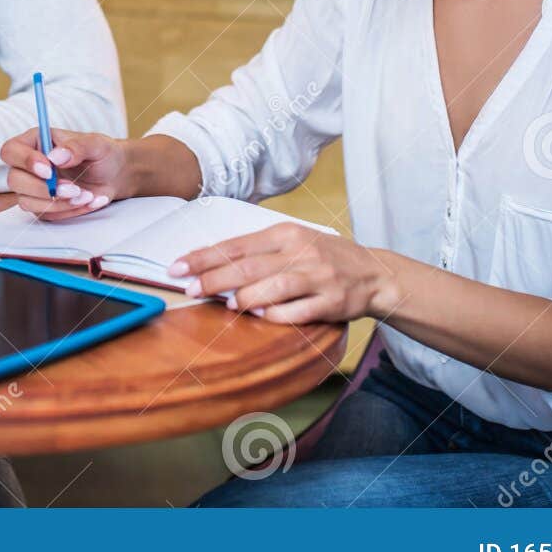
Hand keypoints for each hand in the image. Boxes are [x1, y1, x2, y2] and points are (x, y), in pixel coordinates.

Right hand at [0, 128, 137, 218]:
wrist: (115, 175)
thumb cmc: (102, 153)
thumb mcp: (96, 143)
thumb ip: (76, 146)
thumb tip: (55, 157)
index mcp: (35, 142)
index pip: (11, 151)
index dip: (25, 161)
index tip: (49, 170)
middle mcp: (29, 166)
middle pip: (14, 180)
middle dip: (43, 188)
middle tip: (73, 188)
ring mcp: (33, 188)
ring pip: (27, 202)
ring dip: (58, 203)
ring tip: (87, 195)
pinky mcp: (43, 206)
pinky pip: (46, 214)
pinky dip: (69, 211)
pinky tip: (88, 201)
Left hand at [172, 224, 390, 324]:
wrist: (374, 272)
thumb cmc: (323, 257)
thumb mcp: (292, 242)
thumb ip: (257, 253)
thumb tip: (214, 265)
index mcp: (285, 234)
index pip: (235, 245)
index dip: (203, 257)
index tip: (177, 266)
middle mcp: (300, 251)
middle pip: (248, 266)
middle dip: (213, 278)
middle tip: (190, 289)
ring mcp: (316, 277)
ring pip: (272, 287)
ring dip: (245, 298)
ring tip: (227, 305)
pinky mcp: (330, 301)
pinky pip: (297, 311)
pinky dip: (276, 315)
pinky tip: (262, 317)